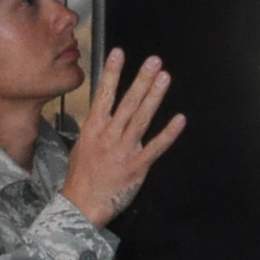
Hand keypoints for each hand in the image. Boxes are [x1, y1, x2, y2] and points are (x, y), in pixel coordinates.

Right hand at [59, 48, 184, 228]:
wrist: (80, 206)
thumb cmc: (81, 177)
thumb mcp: (82, 146)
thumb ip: (95, 128)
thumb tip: (102, 111)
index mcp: (94, 128)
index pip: (104, 94)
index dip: (112, 73)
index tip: (118, 53)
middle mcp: (109, 135)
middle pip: (128, 102)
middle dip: (141, 79)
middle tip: (153, 61)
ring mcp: (124, 150)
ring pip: (142, 118)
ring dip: (154, 96)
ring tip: (164, 78)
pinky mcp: (138, 166)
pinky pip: (156, 146)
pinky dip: (168, 133)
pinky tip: (179, 119)